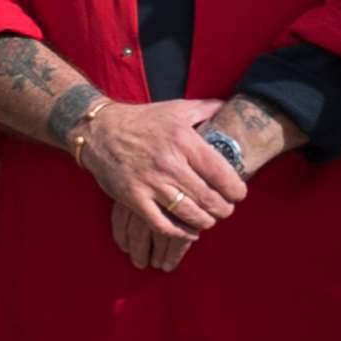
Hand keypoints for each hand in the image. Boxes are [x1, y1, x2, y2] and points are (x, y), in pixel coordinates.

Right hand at [71, 95, 250, 264]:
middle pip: (208, 198)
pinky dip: (180, 233)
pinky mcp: (134, 198)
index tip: (239, 194)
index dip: (235, 189)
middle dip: (223, 209)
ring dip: (205, 222)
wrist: (100, 130)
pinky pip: (162, 225)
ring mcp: (150, 183)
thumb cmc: (143, 120)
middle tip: (226, 210)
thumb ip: (206, 108)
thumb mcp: (176, 108)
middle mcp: (169, 163)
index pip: (220, 172)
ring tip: (209, 220)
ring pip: (189, 214)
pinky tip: (189, 232)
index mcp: (183, 140)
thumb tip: (228, 106)